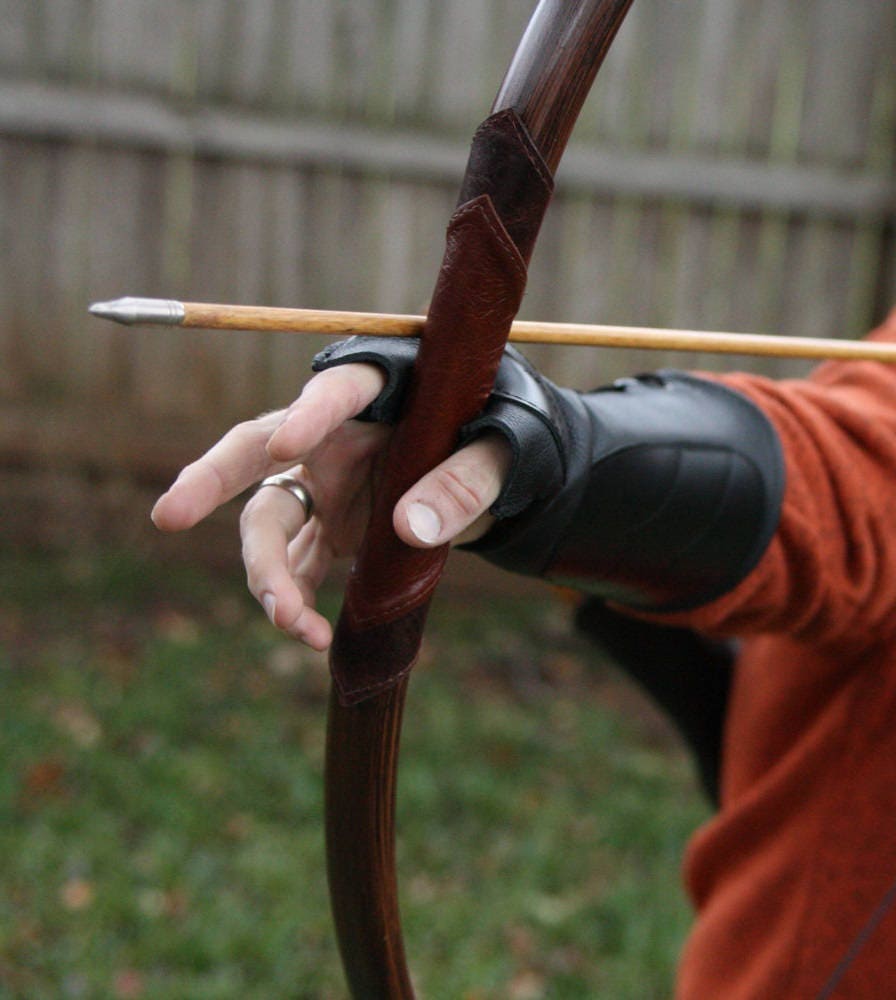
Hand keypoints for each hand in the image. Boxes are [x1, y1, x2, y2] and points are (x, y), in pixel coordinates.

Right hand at [151, 364, 507, 649]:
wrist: (503, 467)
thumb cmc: (503, 437)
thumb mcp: (505, 454)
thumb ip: (466, 482)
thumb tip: (410, 529)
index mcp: (383, 389)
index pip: (340, 386)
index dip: (312, 412)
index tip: (289, 441)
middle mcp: (335, 433)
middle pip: (257, 447)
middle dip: (211, 479)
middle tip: (170, 515)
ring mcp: (325, 481)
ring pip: (268, 520)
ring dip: (266, 572)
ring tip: (291, 621)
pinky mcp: (329, 526)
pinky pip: (295, 563)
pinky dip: (293, 598)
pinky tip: (308, 633)